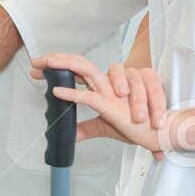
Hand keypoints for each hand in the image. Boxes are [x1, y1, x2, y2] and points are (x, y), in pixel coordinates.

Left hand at [29, 52, 169, 156]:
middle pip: (80, 64)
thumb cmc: (136, 126)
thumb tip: (71, 135)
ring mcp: (111, 93)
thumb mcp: (105, 126)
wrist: (158, 134)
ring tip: (46, 67)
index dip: (59, 67)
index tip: (38, 68)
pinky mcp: (113, 106)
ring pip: (88, 72)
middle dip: (57, 60)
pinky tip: (57, 91)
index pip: (78, 72)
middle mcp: (107, 85)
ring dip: (65, 67)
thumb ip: (87, 127)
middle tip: (35, 62)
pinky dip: (72, 93)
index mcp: (104, 88)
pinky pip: (90, 96)